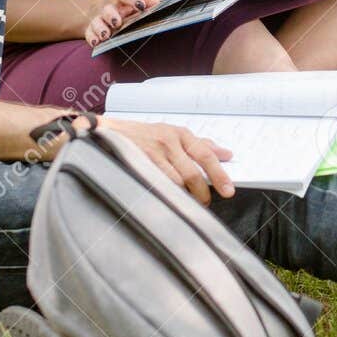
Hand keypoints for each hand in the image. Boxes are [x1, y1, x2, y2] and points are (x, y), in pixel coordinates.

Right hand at [84, 0, 160, 46]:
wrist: (105, 13)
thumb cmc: (128, 9)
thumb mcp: (140, 2)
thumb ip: (151, 2)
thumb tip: (162, 4)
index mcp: (123, 0)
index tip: (141, 6)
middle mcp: (110, 8)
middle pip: (108, 9)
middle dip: (111, 15)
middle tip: (117, 23)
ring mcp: (100, 19)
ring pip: (97, 21)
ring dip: (100, 28)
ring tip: (105, 35)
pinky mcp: (92, 30)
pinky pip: (89, 33)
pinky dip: (91, 38)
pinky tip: (96, 43)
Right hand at [98, 117, 234, 203]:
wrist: (108, 133)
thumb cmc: (144, 136)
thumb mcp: (173, 134)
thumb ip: (200, 145)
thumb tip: (226, 154)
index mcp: (180, 134)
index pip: (206, 155)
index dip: (219, 174)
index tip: (228, 190)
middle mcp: (168, 141)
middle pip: (192, 173)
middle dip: (202, 193)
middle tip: (205, 202)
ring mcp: (152, 153)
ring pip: (176, 182)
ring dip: (184, 197)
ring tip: (186, 203)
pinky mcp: (138, 164)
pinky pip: (158, 185)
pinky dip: (167, 195)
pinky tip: (169, 199)